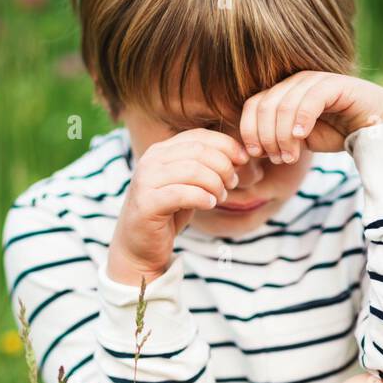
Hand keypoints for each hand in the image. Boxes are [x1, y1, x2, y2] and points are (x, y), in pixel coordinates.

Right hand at [107, 129, 248, 285]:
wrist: (139, 247)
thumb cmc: (168, 215)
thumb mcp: (190, 185)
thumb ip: (206, 168)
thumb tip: (242, 156)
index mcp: (161, 150)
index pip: (198, 136)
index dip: (226, 144)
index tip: (243, 159)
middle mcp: (151, 160)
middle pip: (198, 151)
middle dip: (223, 166)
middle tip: (232, 183)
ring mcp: (146, 180)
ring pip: (193, 170)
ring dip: (215, 184)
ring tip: (220, 197)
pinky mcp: (147, 203)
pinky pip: (183, 193)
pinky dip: (202, 198)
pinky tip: (209, 205)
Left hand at [239, 72, 382, 164]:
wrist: (375, 128)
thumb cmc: (337, 133)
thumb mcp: (300, 140)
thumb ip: (277, 139)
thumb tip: (251, 150)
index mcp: (283, 93)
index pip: (253, 105)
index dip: (249, 130)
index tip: (256, 155)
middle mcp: (296, 82)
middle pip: (265, 106)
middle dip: (266, 137)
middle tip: (278, 159)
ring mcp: (315, 81)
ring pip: (284, 105)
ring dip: (282, 136)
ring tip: (291, 156)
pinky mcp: (334, 84)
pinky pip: (310, 99)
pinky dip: (301, 120)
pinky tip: (302, 138)